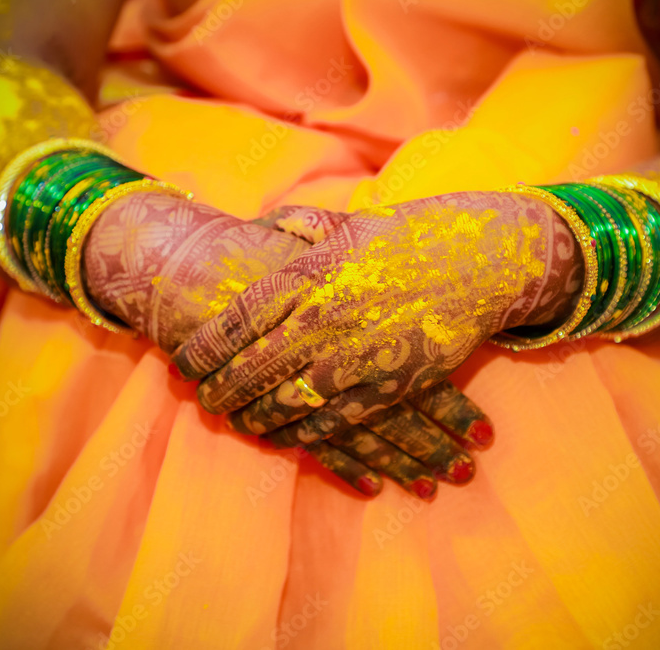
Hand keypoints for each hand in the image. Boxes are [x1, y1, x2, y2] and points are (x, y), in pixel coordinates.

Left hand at [171, 191, 581, 447]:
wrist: (475, 264)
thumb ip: (300, 226)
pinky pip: (331, 420)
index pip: (238, 319)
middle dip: (220, 390)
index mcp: (308, 274)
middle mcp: (323, 316)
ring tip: (237, 422)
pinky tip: (284, 436)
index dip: (205, 347)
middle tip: (203, 401)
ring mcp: (354, 354)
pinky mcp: (385, 384)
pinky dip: (301, 433)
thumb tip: (263, 224)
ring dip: (254, 418)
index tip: (184, 363)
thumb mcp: (348, 222)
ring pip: (286, 401)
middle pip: (252, 366)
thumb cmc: (407, 240)